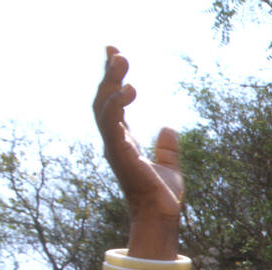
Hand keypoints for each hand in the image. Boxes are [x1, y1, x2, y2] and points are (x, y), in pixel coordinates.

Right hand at [92, 47, 183, 240]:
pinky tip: (127, 90)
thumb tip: (169, 128)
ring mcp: (114, 147)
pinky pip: (110, 124)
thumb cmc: (162, 197)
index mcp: (123, 141)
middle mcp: (114, 141)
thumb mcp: (169, 166)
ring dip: (109, 83)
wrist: (162, 216)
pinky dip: (115, 106)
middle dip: (107, 74)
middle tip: (116, 51)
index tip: (114, 53)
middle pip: (103, 99)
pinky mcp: (119, 154)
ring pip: (102, 106)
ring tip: (121, 62)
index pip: (113, 103)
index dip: (112, 79)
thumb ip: (167, 147)